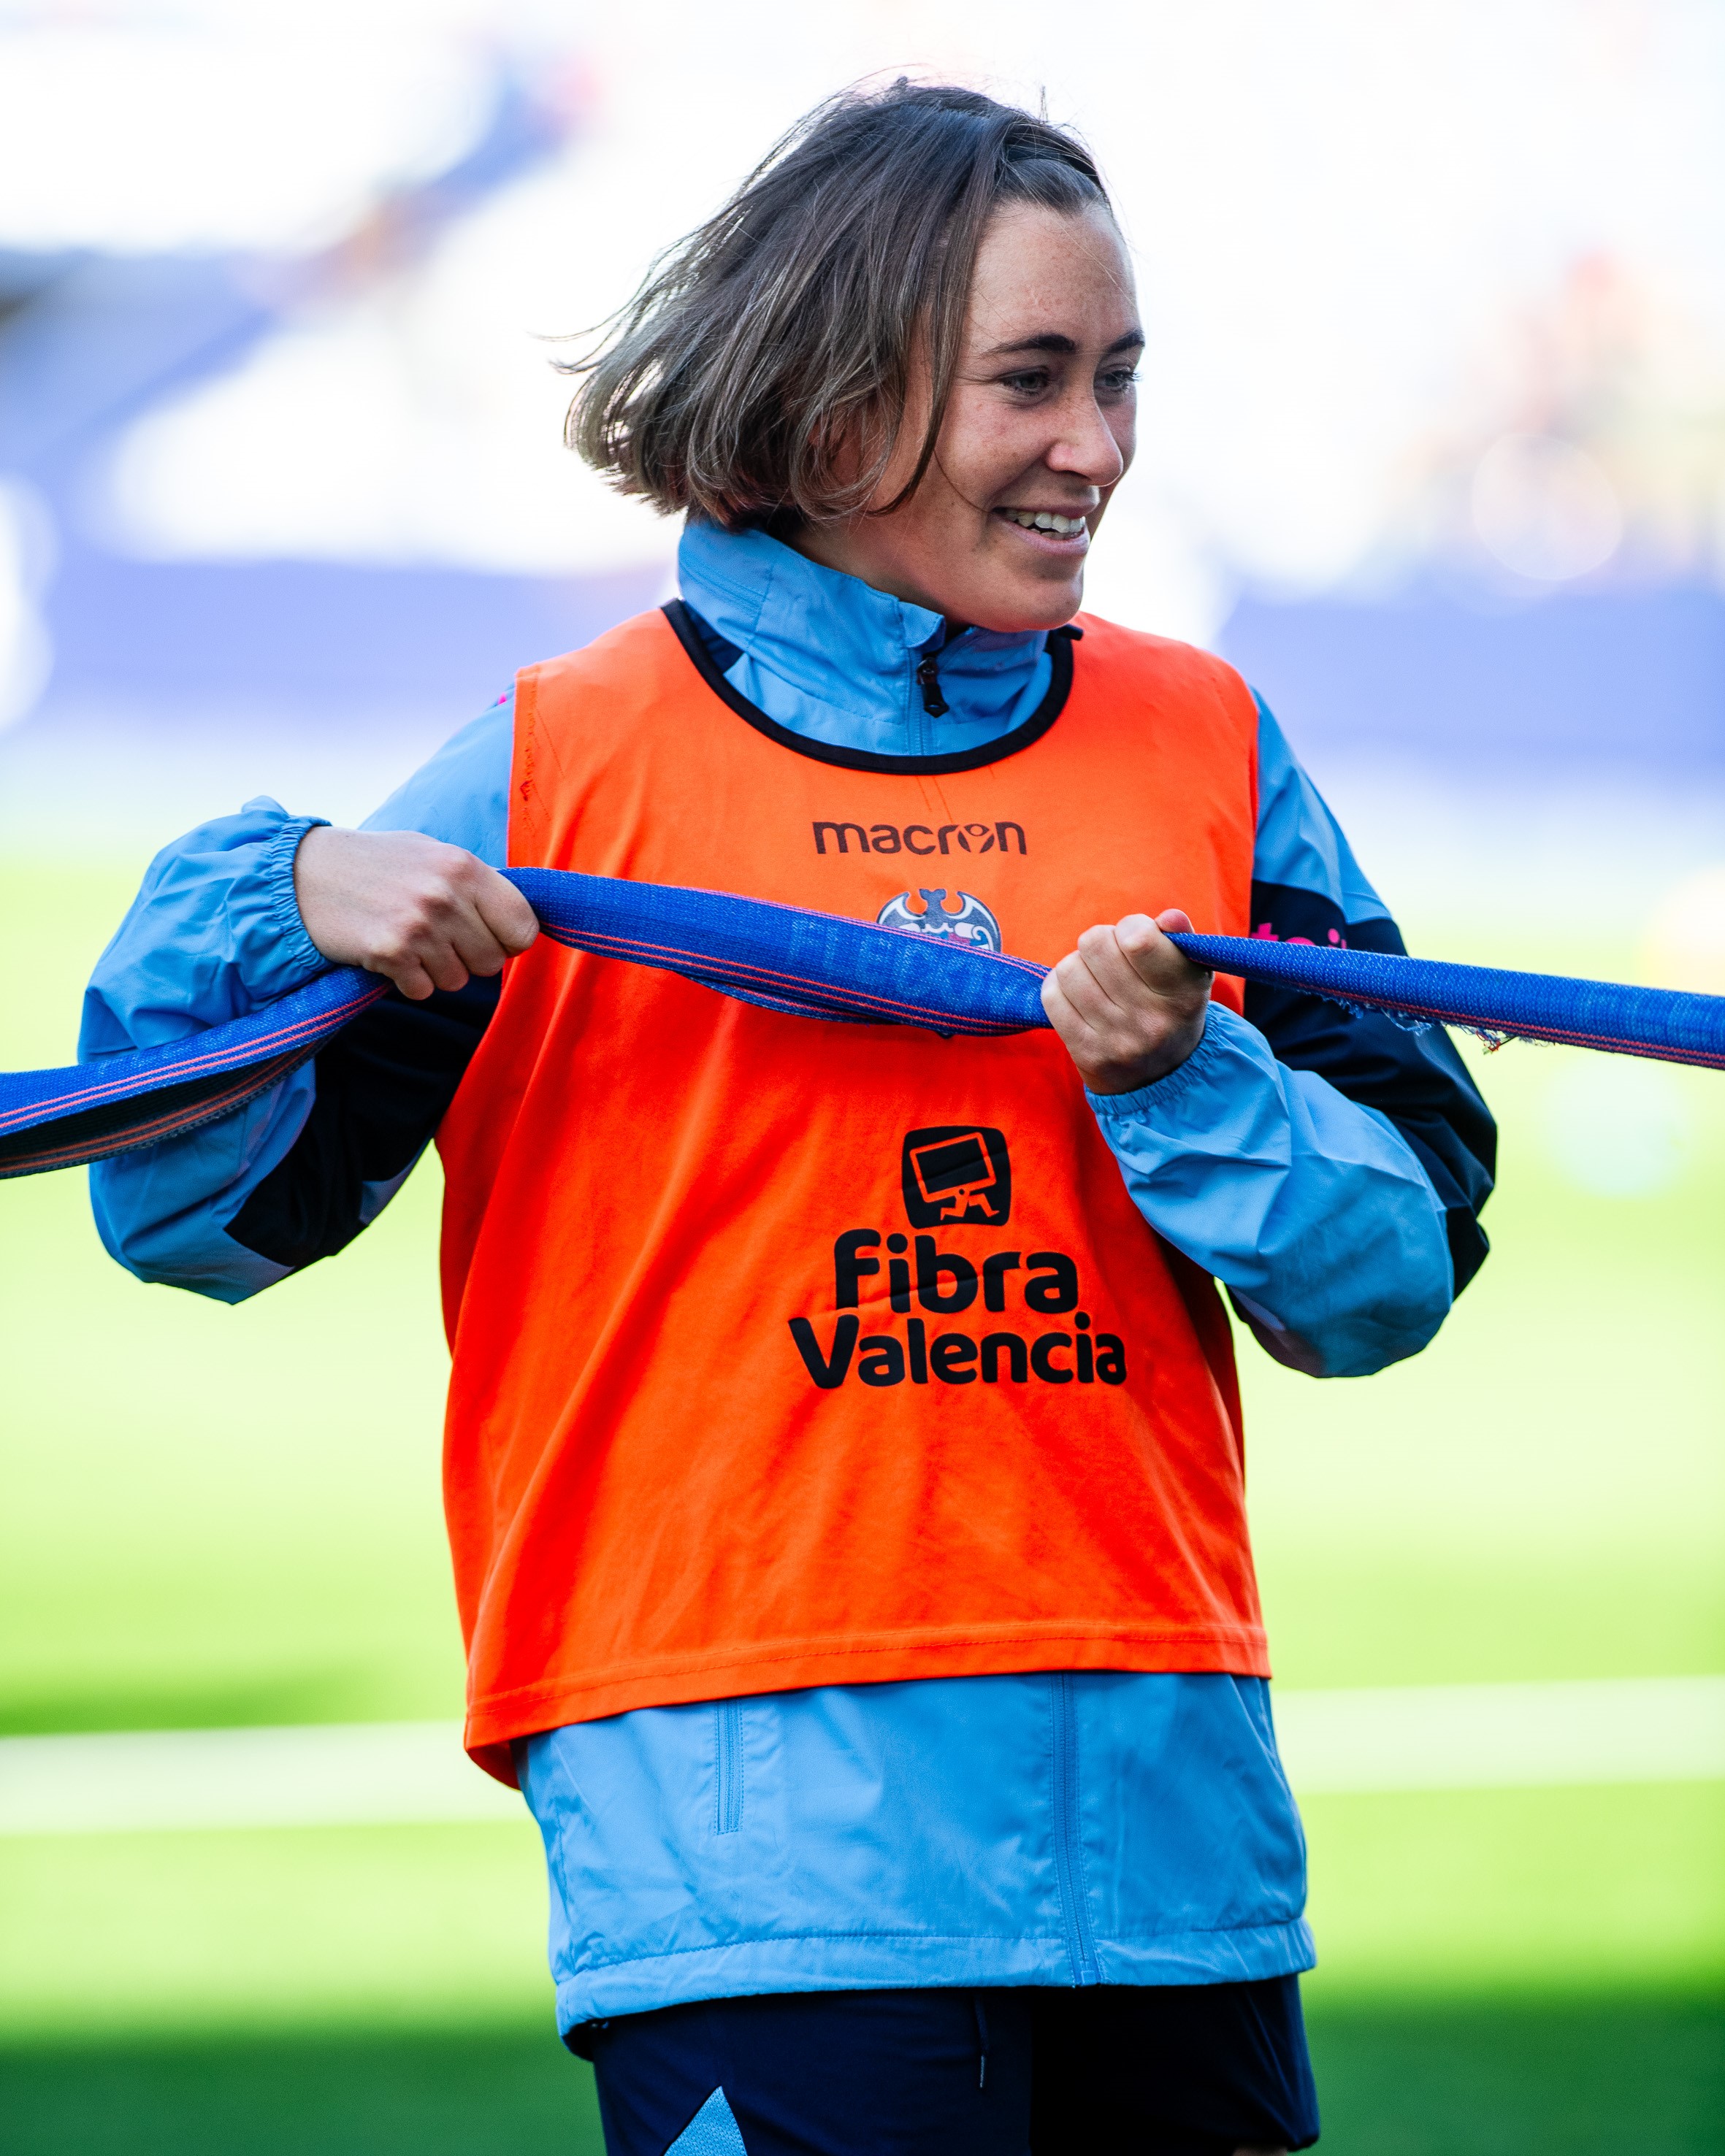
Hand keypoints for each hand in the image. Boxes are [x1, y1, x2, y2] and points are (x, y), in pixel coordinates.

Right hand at [293, 826, 538, 999]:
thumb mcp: (432, 853)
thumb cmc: (375, 863)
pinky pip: (424, 990)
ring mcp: (418, 926)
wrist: (304, 875)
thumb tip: (522, 920)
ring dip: (436, 969)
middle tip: (437, 938)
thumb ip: (476, 883)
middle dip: (469, 957)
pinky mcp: (390, 953)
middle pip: (492, 961)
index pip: (524, 926)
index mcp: (464, 866)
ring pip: (458, 980)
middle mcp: (445, 895)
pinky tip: (388, 953)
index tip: (493, 938)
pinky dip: (409, 980)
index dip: (510, 940)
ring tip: (408, 938)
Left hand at [1040, 909, 1211, 1092]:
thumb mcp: (1190, 973)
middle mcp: (1151, 1021)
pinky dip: (1060, 987)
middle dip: (1100, 941)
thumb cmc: (1170, 1007)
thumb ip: (1181, 938)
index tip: (1135, 938)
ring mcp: (1116, 1041)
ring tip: (1096, 978)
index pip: (1137, 939)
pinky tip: (1078, 995)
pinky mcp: (1086, 1054)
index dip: (1130, 925)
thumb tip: (1168, 918)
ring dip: (1079, 964)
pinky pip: (1051, 997)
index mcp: (1183, 994)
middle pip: (1094, 943)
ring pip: (1069, 968)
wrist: (1160, 1076)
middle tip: (1112, 958)